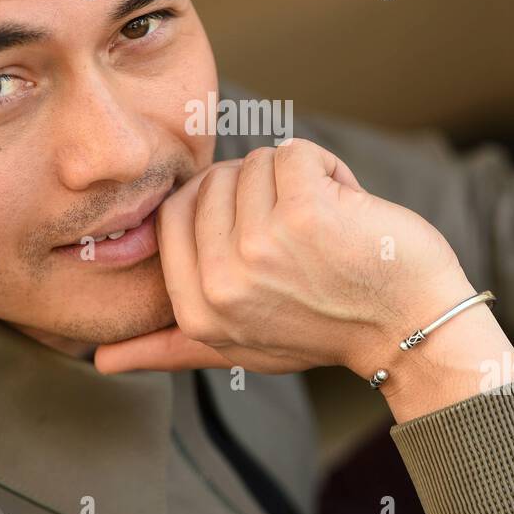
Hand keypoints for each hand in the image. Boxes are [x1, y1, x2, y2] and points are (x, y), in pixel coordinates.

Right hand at [93, 138, 480, 383]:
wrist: (412, 327)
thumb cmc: (328, 329)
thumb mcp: (240, 346)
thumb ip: (170, 346)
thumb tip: (101, 361)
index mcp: (198, 312)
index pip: (173, 212)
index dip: (219, 204)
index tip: (265, 230)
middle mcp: (221, 285)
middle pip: (213, 181)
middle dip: (262, 192)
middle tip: (303, 238)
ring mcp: (259, 248)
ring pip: (257, 163)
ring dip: (300, 182)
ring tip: (326, 229)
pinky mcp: (303, 214)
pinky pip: (294, 151)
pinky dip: (327, 168)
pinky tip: (348, 209)